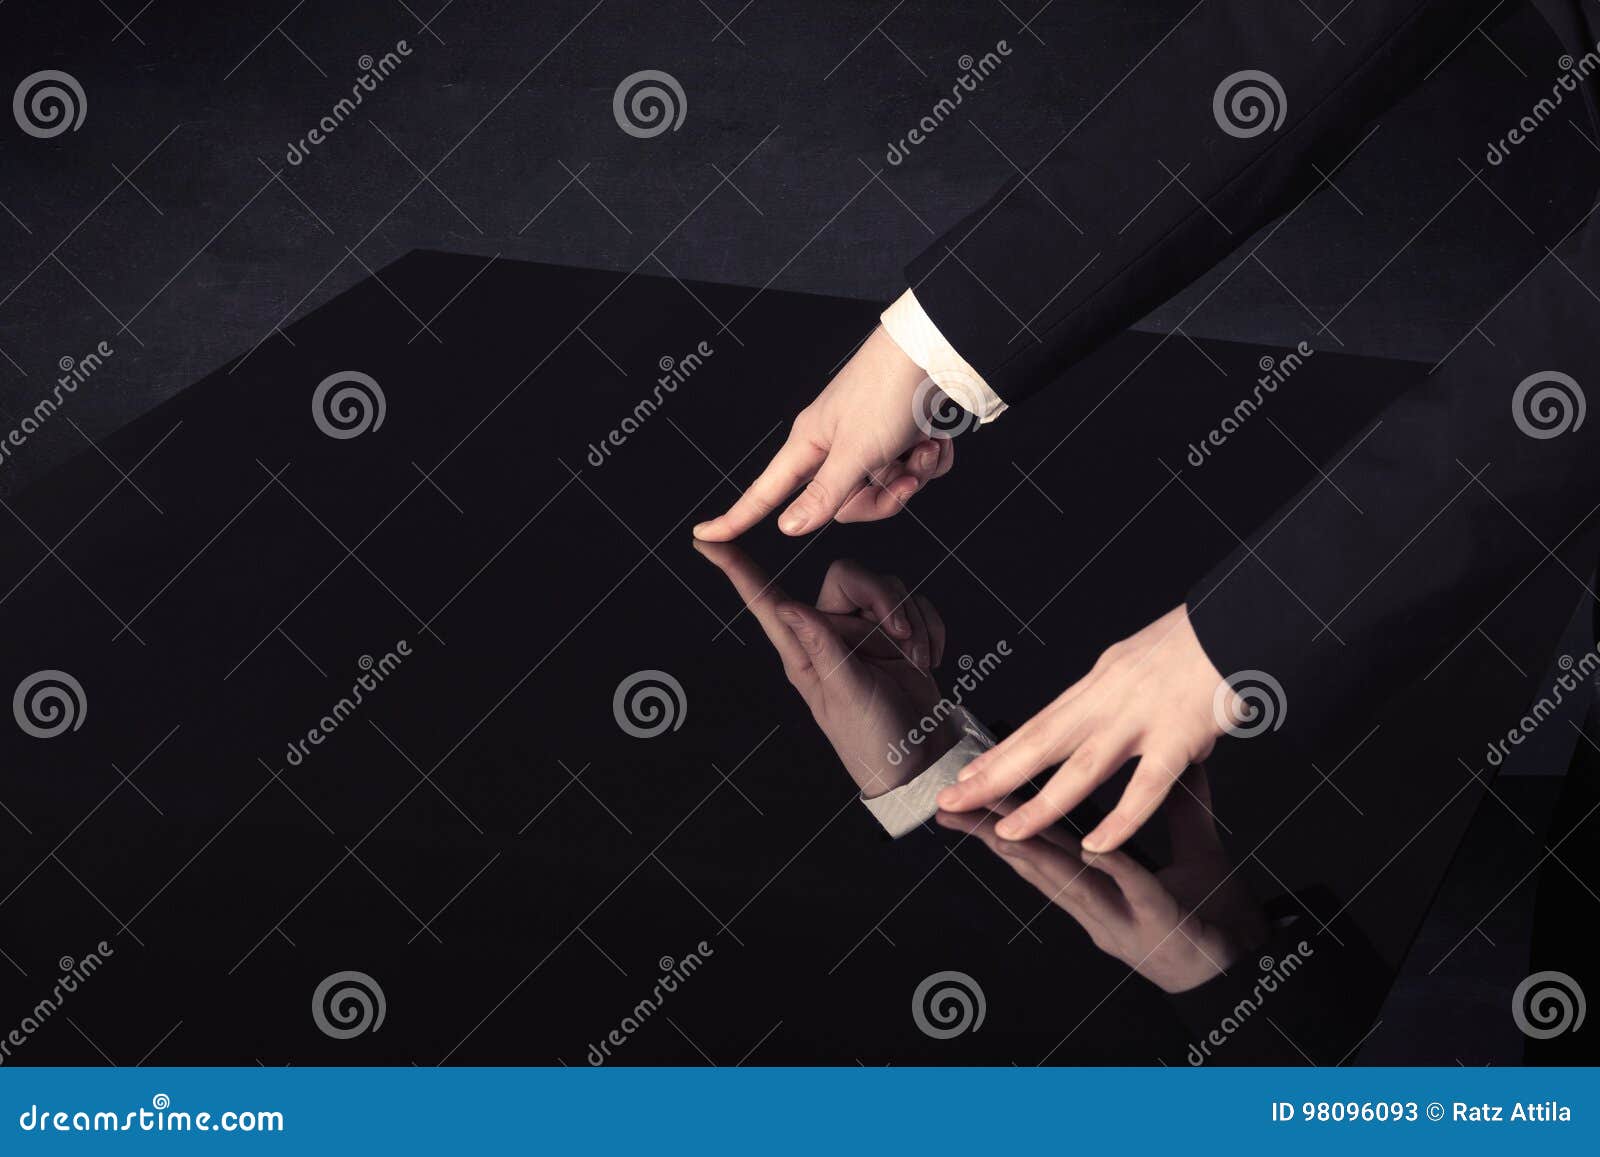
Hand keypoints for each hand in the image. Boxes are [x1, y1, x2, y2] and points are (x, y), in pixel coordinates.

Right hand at [692, 326, 954, 540]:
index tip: (706, 533)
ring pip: (884, 490)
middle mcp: (836, 445)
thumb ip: (823, 494)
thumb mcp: (856, 450)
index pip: (765, 491)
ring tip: (924, 448)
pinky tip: (936, 440)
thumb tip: (788, 527)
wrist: (936, 352)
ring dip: (914, 475)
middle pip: (846, 505)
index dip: (737, 515)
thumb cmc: (888, 388)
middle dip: (884, 497)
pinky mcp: (899, 438)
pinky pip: (913, 472)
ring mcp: (869, 443)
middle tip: (905, 477)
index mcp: (810, 444)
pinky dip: (930, 461)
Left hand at [696, 540, 957, 793]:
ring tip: (916, 661)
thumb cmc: (873, 739)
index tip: (703, 540)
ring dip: (912, 620)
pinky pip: (915, 603)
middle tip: (902, 633)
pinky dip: (929, 628)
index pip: (766, 602)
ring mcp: (866, 633)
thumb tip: (789, 608)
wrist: (922, 758)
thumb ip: (823, 648)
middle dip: (883, 597)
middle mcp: (832, 634)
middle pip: (848, 576)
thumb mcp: (846, 695)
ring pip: (887, 587)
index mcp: (804, 651)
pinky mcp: (898, 635)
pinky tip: (927, 661)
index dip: (736, 570)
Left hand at [937, 604, 1240, 851]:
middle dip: (994, 775)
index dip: (1000, 752)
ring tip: (1006, 830)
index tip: (965, 774)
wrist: (1243, 618)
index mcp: (1100, 680)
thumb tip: (1100, 716)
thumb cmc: (1202, 639)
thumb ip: (1120, 695)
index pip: (1039, 722)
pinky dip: (1120, 819)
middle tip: (952, 800)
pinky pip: (1145, 787)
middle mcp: (1111, 697)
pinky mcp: (1180, 736)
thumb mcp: (1142, 661)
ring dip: (1041, 803)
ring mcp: (1143, 717)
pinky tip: (1095, 845)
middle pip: (1041, 742)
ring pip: (1081, 768)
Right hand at [937, 767, 1265, 991]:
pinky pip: (1134, 894)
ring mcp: (1128, 923)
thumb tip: (1170, 756)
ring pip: (1070, 884)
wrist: (1250, 973)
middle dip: (992, 836)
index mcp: (1099, 895)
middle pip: (1039, 868)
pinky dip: (1111, 871)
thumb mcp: (1195, 853)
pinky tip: (1092, 851)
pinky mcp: (1163, 927)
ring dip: (1033, 853)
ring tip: (998, 827)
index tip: (968, 797)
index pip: (1042, 852)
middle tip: (954, 810)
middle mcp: (1101, 913)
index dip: (1001, 826)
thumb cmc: (1218, 917)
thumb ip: (1180, 805)